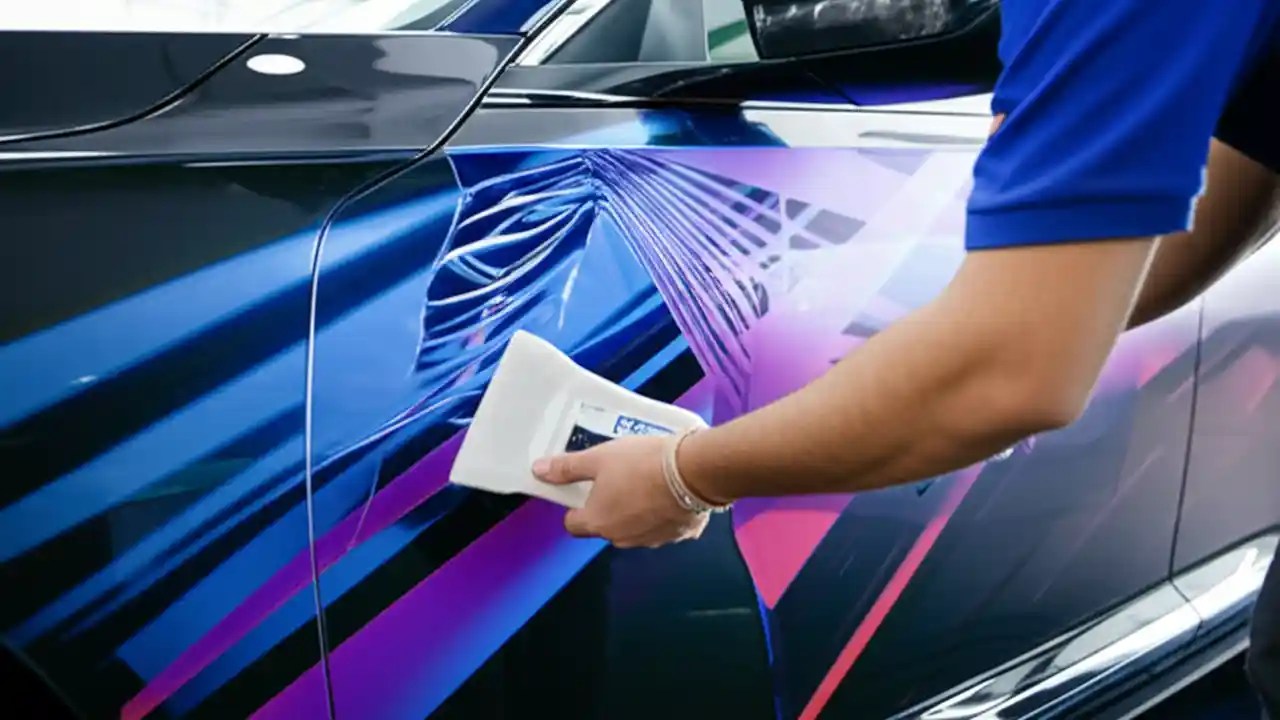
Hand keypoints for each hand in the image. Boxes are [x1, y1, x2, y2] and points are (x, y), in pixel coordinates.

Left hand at [532, 435, 709, 548]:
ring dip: (636, 511)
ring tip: (647, 481)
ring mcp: (653, 540)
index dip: (574, 507)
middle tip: (618, 477)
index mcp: (599, 522)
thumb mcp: (599, 457)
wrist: (695, 471)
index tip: (582, 489)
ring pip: (635, 527)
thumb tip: (538, 471)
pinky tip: (671, 492)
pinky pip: (665, 526)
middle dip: (608, 506)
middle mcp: (622, 538)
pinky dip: (664, 513)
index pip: (573, 525)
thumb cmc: (642, 463)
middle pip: (605, 525)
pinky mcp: (680, 535)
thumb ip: (567, 468)